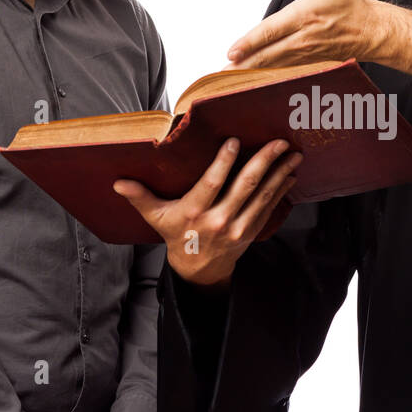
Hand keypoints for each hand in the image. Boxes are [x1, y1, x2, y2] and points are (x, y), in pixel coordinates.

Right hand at [113, 137, 300, 288]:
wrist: (197, 270)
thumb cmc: (175, 236)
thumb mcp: (156, 218)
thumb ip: (140, 197)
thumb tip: (118, 183)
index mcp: (194, 213)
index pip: (211, 185)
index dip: (223, 163)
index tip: (234, 141)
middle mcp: (218, 221)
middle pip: (244, 187)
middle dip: (264, 162)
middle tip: (279, 142)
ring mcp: (238, 228)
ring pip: (262, 196)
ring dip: (280, 174)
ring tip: (293, 154)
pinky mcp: (251, 232)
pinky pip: (269, 208)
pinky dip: (281, 190)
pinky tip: (290, 174)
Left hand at [225, 0, 411, 86]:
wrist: (373, 31)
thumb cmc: (352, 4)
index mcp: (305, 16)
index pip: (271, 31)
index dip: (250, 42)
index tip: (232, 51)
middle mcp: (304, 38)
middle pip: (268, 53)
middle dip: (244, 63)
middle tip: (222, 72)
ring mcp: (307, 53)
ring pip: (275, 64)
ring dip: (253, 72)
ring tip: (232, 79)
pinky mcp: (310, 62)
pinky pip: (286, 70)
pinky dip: (269, 75)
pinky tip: (255, 80)